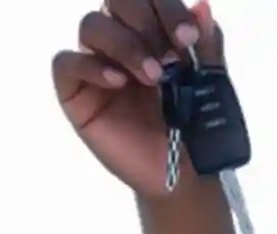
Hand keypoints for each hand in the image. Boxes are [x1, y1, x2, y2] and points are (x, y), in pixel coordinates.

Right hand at [51, 0, 224, 196]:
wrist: (184, 173)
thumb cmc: (195, 126)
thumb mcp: (210, 84)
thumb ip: (206, 47)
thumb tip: (203, 6)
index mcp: (155, 31)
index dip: (168, 9)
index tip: (189, 37)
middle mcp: (123, 40)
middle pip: (117, 1)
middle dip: (146, 21)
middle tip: (171, 58)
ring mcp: (96, 63)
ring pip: (92, 26)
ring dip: (125, 44)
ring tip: (152, 76)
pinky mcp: (76, 92)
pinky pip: (66, 64)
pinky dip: (90, 66)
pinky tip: (118, 82)